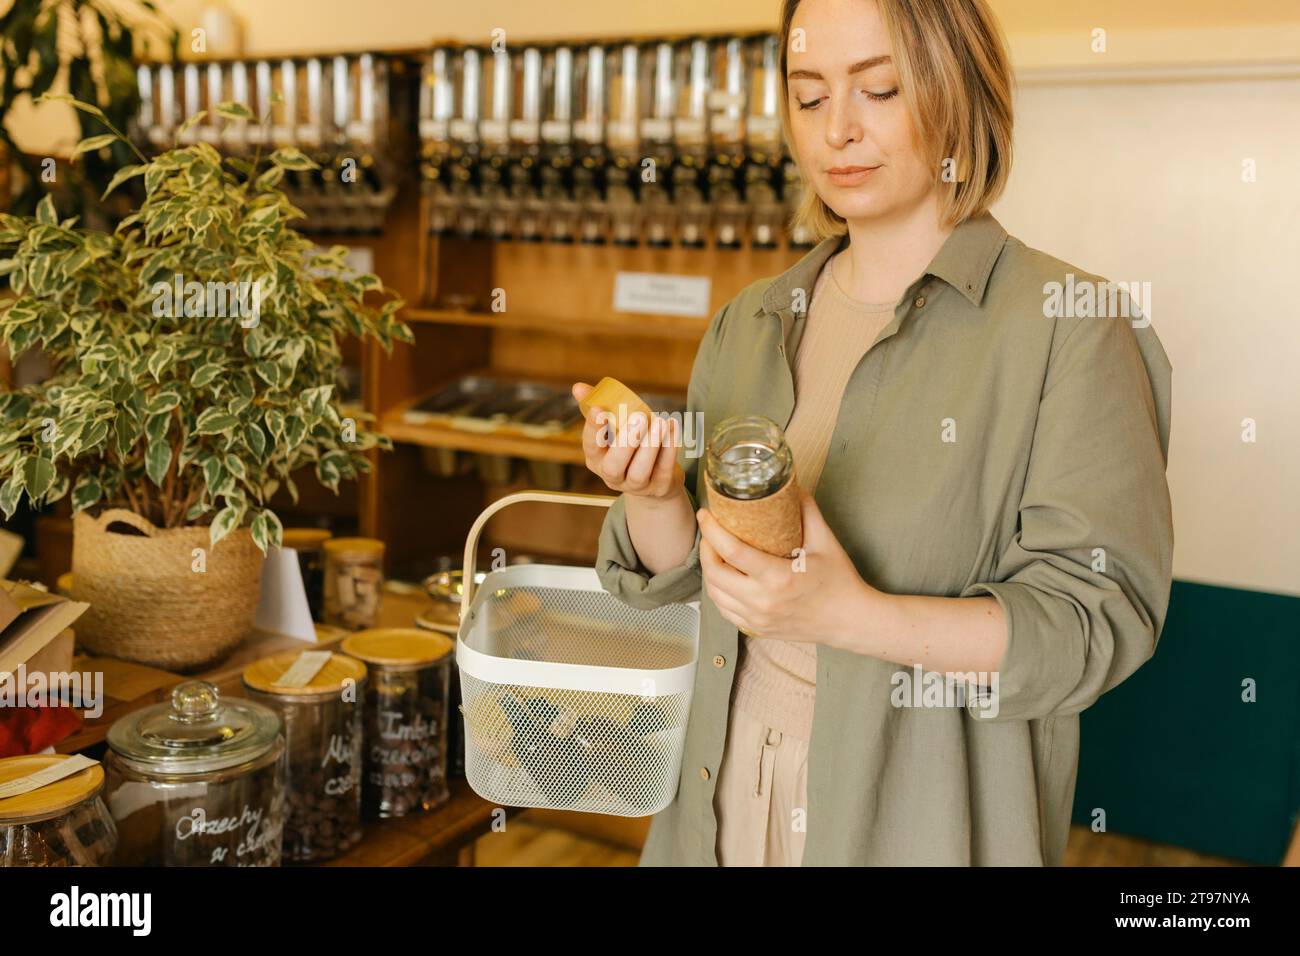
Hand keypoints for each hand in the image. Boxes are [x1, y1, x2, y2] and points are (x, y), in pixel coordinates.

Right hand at [572, 381, 683, 500]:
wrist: (655, 480)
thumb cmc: (630, 447)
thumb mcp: (614, 429)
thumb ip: (599, 408)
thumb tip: (578, 388)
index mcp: (597, 459)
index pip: (591, 446)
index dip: (594, 428)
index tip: (599, 409)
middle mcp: (612, 476)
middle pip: (614, 466)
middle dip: (626, 442)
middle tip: (639, 418)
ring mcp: (636, 486)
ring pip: (639, 472)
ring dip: (650, 447)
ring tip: (660, 422)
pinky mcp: (659, 488)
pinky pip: (663, 470)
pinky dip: (669, 448)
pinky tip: (672, 426)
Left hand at [697, 485, 878, 646]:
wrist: (850, 621)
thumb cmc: (840, 581)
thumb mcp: (825, 542)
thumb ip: (807, 511)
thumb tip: (791, 486)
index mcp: (778, 578)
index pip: (731, 551)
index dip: (711, 530)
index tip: (706, 514)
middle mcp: (762, 601)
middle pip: (714, 573)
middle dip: (705, 549)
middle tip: (710, 532)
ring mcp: (758, 618)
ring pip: (715, 594)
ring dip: (708, 570)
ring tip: (714, 552)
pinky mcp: (757, 628)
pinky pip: (724, 610)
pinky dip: (718, 591)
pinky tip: (724, 577)